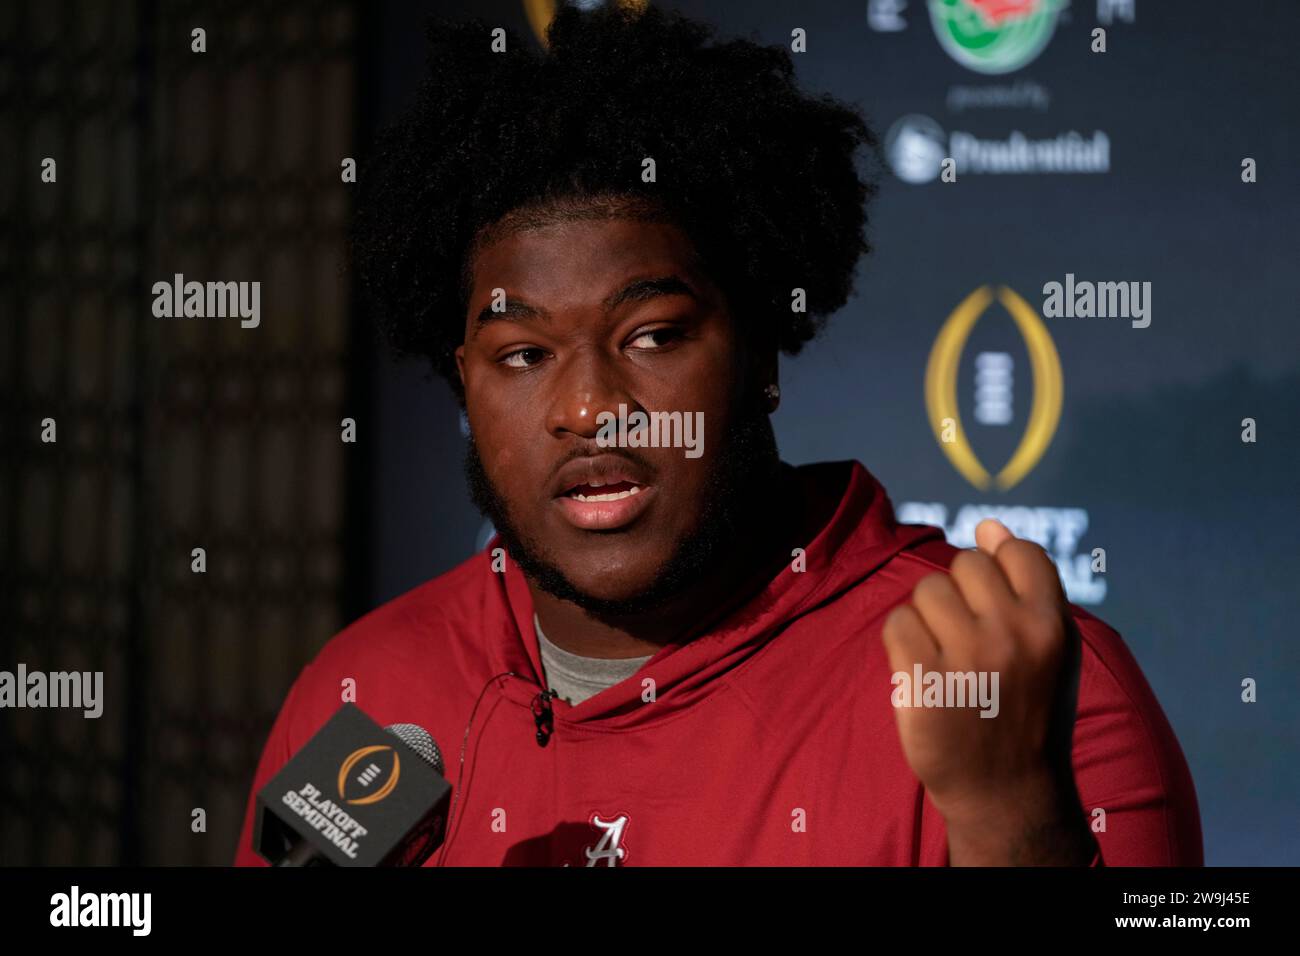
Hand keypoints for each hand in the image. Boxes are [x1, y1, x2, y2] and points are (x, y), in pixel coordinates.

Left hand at [882, 519, 1091, 863]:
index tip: (992, 606)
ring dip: (926, 618)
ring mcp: (967, 658)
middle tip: (964, 638)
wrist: (1003, 790)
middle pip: (964, 564)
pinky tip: (919, 671)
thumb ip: (1025, 583)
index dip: (997, 568)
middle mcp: (1013, 635)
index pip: (1017, 550)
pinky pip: (896, 623)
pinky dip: (900, 643)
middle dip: (958, 594)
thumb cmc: (1024, 709)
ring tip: (943, 656)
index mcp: (1051, 624)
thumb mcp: (1046, 647)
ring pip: (926, 590)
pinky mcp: (924, 681)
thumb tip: (988, 523)